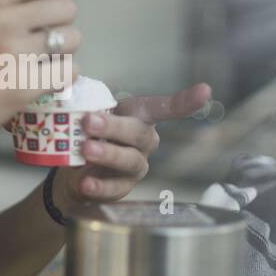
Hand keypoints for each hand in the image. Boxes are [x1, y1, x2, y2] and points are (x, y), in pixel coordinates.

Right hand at [0, 0, 81, 163]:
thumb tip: (33, 1)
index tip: (48, 16)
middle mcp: (0, 18)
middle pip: (67, 7)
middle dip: (64, 27)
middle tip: (48, 47)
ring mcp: (12, 51)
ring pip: (73, 39)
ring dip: (65, 54)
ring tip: (43, 67)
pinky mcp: (22, 85)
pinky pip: (69, 71)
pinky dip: (62, 80)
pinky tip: (43, 86)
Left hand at [54, 82, 211, 203]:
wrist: (74, 169)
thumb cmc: (87, 133)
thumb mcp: (86, 113)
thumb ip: (86, 103)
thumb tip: (70, 86)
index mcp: (139, 117)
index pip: (165, 108)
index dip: (185, 101)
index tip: (205, 90)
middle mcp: (144, 142)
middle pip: (138, 134)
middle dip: (114, 127)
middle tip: (89, 122)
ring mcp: (136, 166)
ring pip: (129, 161)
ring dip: (108, 154)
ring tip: (86, 150)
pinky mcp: (122, 188)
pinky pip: (115, 188)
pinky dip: (98, 186)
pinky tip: (85, 182)